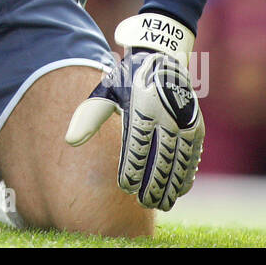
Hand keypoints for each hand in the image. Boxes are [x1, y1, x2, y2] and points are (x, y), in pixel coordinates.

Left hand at [65, 13, 202, 210]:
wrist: (162, 60)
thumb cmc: (127, 81)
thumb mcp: (106, 92)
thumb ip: (88, 117)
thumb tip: (69, 141)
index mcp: (142, 107)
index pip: (137, 146)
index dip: (133, 169)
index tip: (125, 187)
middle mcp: (166, 115)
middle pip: (161, 158)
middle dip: (154, 184)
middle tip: (144, 203)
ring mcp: (184, 120)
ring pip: (180, 160)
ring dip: (172, 184)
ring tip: (162, 204)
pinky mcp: (196, 124)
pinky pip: (193, 154)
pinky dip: (188, 173)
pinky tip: (180, 190)